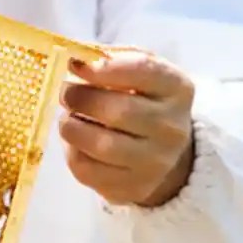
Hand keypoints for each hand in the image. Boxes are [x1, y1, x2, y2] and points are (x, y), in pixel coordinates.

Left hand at [59, 48, 195, 207]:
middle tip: (66, 92)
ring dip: (72, 126)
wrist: (162, 151)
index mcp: (177, 88)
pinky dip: (72, 151)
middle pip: (119, 110)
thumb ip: (110, 57)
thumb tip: (74, 55)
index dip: (103, 67)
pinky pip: (88, 169)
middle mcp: (172, 127)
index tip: (75, 64)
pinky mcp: (132, 187)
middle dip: (81, 98)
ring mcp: (155, 162)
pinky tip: (76, 141)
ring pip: (101, 144)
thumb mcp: (138, 70)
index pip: (143, 70)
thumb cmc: (142, 99)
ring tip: (69, 116)